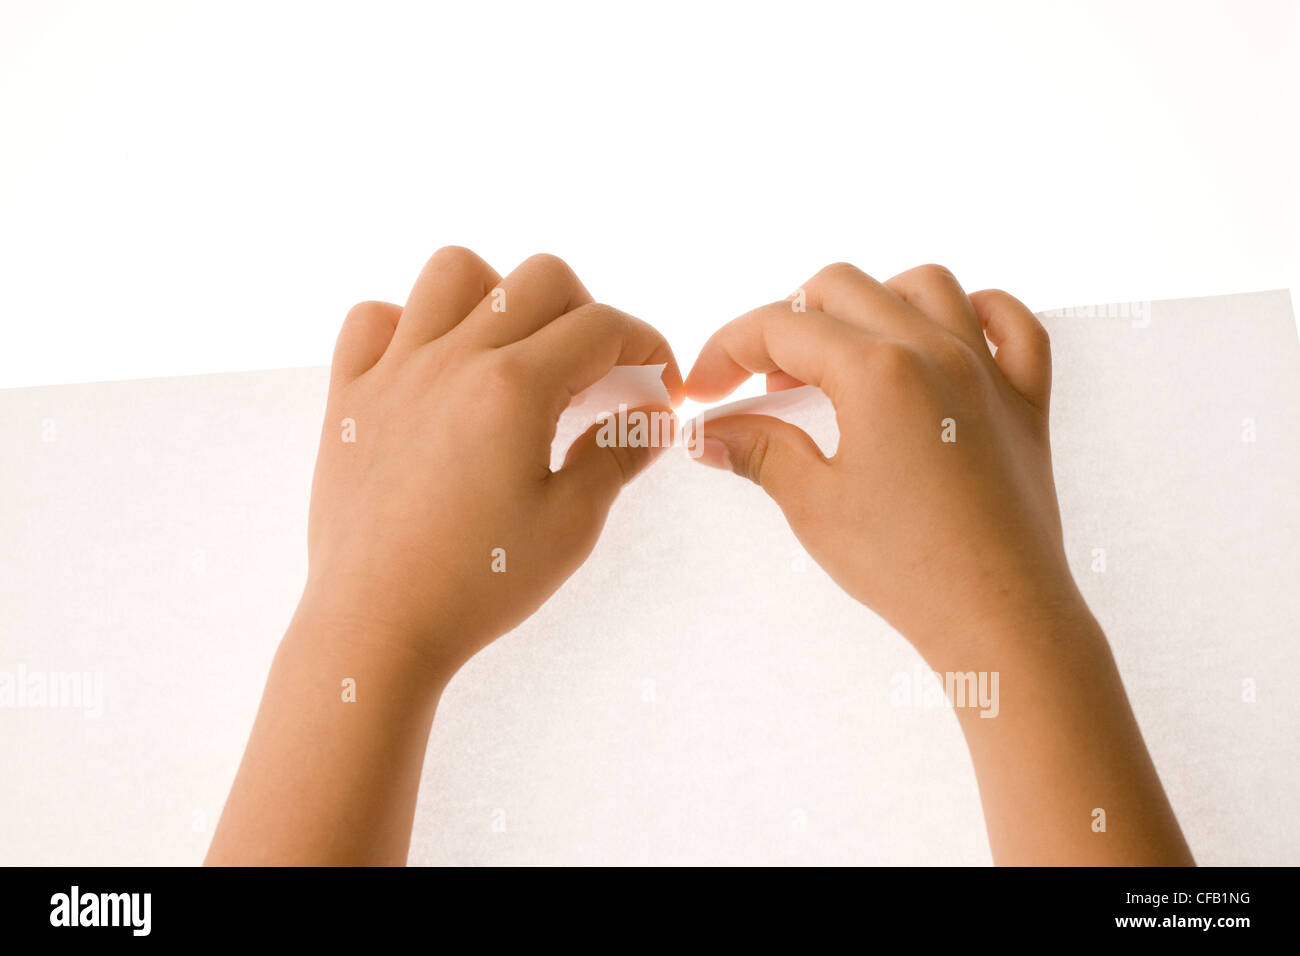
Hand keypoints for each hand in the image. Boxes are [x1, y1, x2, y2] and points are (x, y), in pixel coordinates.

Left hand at [304, 247, 682, 678]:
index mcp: (513, 388)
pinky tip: (436, 371)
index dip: (648, 347)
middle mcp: (452, 360)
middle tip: (595, 374)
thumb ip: (617, 455)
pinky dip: (410, 325)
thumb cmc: (478, 585)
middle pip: (539, 280)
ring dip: (499, 297)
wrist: (377, 626)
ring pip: (453, 272)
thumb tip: (654, 416)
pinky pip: (373, 319)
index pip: (602, 326)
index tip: (659, 385)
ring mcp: (395, 371)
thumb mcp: (570, 524)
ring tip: (514, 353)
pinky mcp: (351, 397)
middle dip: (587, 314)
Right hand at [687, 263, 1072, 659]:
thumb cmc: (904, 567)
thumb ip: (758, 450)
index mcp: (876, 370)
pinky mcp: (1026, 402)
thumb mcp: (813, 504)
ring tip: (843, 354)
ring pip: (926, 285)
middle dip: (787, 321)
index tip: (703, 390)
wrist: (997, 619)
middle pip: (842, 287)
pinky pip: (1013, 325)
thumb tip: (708, 434)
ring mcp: (988, 370)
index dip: (726, 350)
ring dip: (871, 302)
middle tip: (764, 382)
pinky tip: (943, 341)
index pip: (781, 325)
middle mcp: (936, 350)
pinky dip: (976, 314)